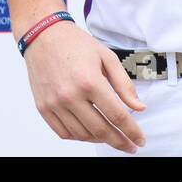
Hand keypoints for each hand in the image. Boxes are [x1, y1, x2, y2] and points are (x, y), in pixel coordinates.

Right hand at [22, 20, 146, 152]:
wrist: (42, 35)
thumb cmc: (74, 44)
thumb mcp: (106, 57)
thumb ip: (124, 84)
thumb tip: (139, 107)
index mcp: (89, 81)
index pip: (117, 116)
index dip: (132, 132)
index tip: (140, 140)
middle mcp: (70, 95)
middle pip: (101, 130)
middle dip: (120, 142)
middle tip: (129, 146)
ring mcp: (54, 103)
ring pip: (82, 135)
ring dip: (100, 140)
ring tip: (109, 136)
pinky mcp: (43, 106)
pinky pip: (63, 132)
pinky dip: (78, 137)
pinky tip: (88, 131)